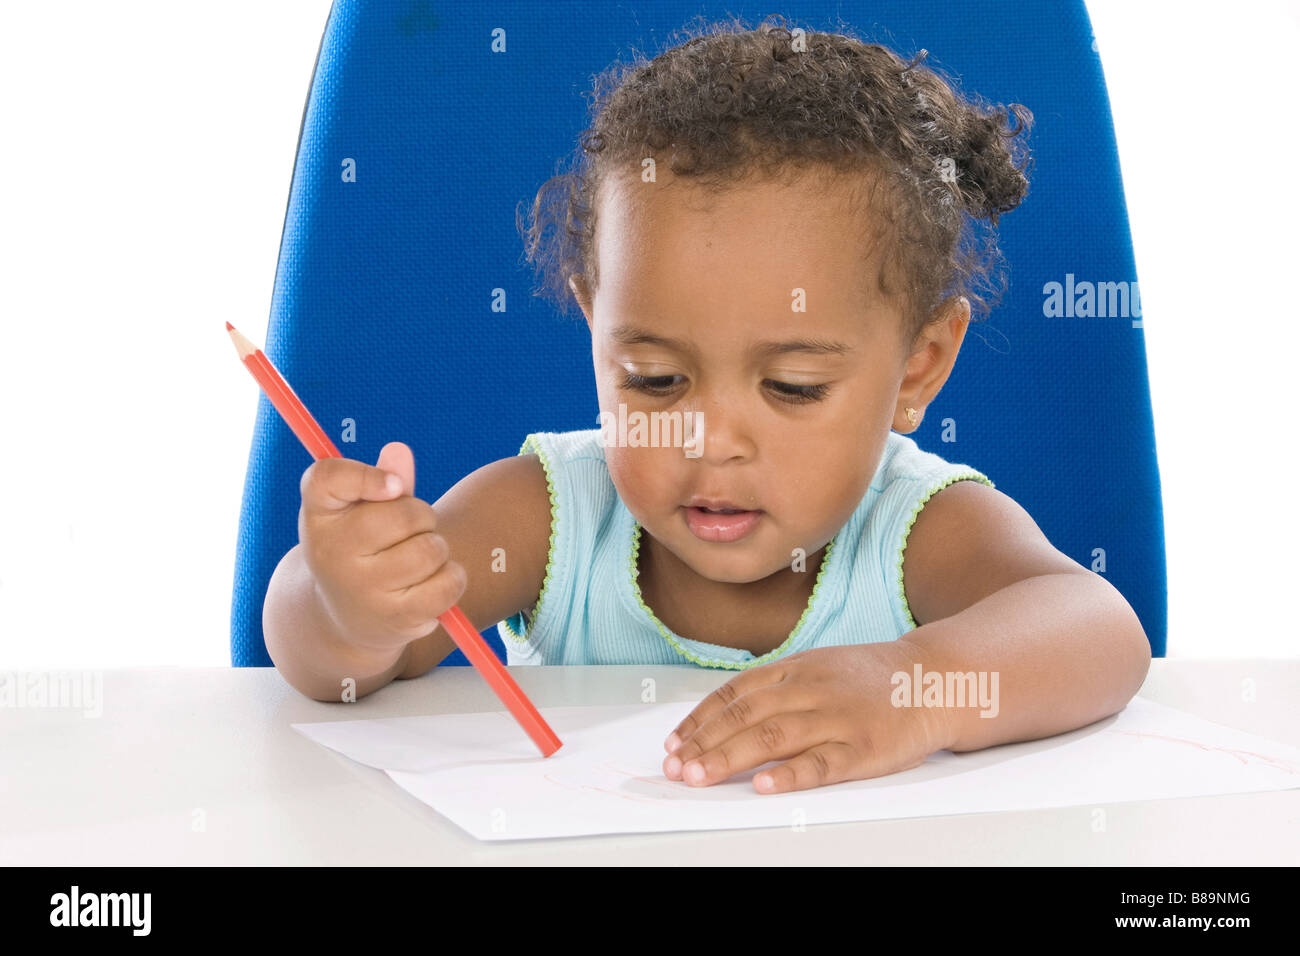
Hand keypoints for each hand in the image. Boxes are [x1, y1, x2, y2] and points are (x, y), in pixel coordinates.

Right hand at [299, 441, 466, 652]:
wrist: (349, 616)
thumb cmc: (362, 547)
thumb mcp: (361, 509)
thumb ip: (385, 477)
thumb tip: (399, 451)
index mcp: (319, 514)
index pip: (327, 478)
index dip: (366, 475)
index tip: (394, 487)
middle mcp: (331, 552)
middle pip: (406, 514)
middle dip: (422, 516)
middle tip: (409, 531)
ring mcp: (362, 588)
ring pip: (431, 549)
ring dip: (437, 549)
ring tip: (417, 559)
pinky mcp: (395, 617)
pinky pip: (448, 582)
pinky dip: (453, 577)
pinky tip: (433, 581)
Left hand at [661, 642, 953, 793]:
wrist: (932, 678)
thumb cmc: (869, 679)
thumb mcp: (817, 667)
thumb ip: (774, 687)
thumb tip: (721, 716)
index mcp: (795, 669)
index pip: (734, 694)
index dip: (700, 719)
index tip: (673, 742)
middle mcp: (810, 689)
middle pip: (745, 716)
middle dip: (704, 743)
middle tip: (675, 767)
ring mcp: (836, 718)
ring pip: (773, 737)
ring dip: (729, 758)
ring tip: (699, 777)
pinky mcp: (863, 748)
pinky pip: (821, 763)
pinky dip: (790, 775)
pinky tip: (763, 787)